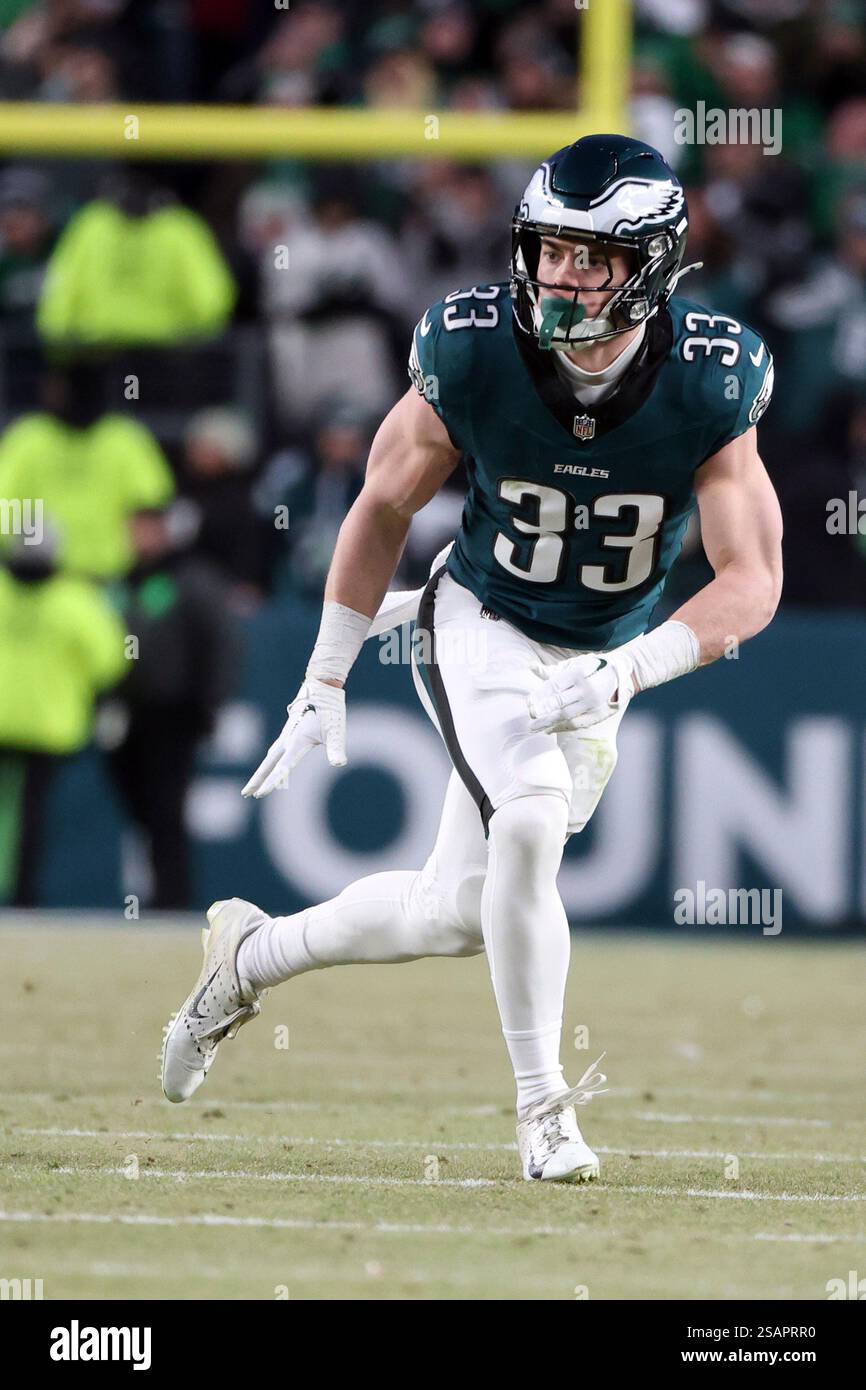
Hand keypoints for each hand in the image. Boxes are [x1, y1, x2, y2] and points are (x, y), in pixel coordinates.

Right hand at [242, 678, 346, 797]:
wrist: (321, 686)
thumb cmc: (330, 708)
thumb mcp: (336, 730)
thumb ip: (337, 748)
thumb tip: (340, 763)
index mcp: (297, 742)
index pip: (282, 768)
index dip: (271, 782)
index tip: (260, 794)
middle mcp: (287, 740)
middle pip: (268, 764)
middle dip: (257, 779)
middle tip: (245, 794)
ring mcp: (286, 735)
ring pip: (269, 757)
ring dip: (261, 771)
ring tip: (253, 785)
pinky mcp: (289, 732)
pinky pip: (275, 750)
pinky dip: (269, 761)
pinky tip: (270, 764)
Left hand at [527, 651, 633, 733]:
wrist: (622, 674)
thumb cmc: (594, 667)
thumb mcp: (575, 663)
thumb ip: (552, 670)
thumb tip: (531, 666)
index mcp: (578, 674)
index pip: (555, 686)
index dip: (540, 695)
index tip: (528, 703)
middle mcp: (586, 690)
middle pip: (560, 703)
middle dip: (543, 711)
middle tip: (530, 716)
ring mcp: (593, 704)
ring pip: (568, 716)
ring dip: (549, 722)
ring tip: (534, 727)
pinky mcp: (598, 715)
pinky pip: (578, 724)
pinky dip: (562, 728)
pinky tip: (549, 730)